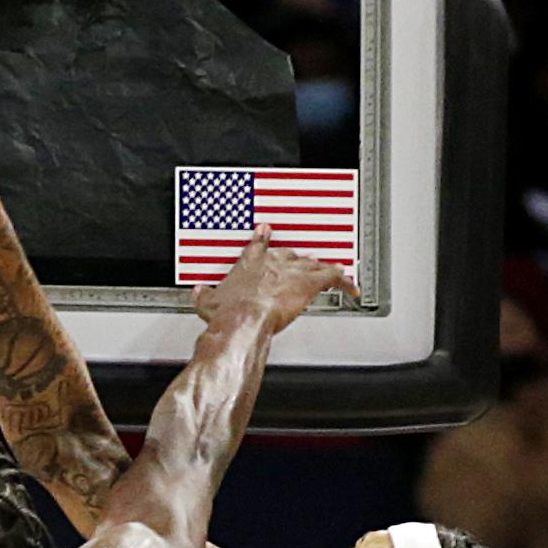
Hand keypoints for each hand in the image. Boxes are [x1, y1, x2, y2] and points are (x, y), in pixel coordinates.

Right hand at [192, 227, 356, 334]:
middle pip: (291, 254)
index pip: (259, 243)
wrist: (244, 318)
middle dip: (296, 259)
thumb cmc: (229, 312)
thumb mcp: (207, 303)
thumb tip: (197, 293)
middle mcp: (274, 262)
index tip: (265, 230)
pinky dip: (342, 281)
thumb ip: (204, 295)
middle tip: (301, 262)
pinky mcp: (309, 283)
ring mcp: (293, 271)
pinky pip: (332, 278)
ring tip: (329, 269)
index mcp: (250, 262)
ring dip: (321, 268)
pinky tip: (350, 284)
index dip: (263, 237)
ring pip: (312, 264)